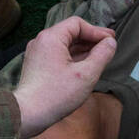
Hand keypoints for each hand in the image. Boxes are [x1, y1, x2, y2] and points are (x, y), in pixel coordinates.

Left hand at [15, 18, 116, 138]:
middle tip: (108, 46)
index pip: (78, 24)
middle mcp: (41, 41)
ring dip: (83, 49)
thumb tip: (111, 43)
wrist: (28, 114)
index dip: (96, 31)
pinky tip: (85, 66)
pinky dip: (73, 57)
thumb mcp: (86, 74)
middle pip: (71, 33)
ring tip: (100, 56)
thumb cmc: (55, 95)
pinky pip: (58, 55)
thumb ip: (102, 55)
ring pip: (65, 45)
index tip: (110, 41)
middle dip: (91, 39)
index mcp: (51, 38)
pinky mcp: (37, 66)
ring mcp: (37, 54)